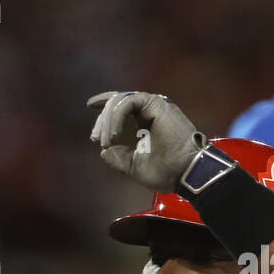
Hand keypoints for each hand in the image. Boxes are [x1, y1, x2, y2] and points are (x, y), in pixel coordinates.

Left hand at [87, 91, 205, 191]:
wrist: (184, 172)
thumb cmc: (165, 172)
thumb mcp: (134, 166)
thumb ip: (120, 157)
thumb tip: (104, 151)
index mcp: (146, 122)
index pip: (123, 106)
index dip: (105, 103)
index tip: (89, 105)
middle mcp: (150, 111)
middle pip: (117, 103)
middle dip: (102, 120)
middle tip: (95, 138)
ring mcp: (155, 106)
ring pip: (121, 100)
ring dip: (108, 120)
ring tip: (106, 140)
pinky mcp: (157, 104)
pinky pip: (128, 102)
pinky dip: (116, 117)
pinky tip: (114, 134)